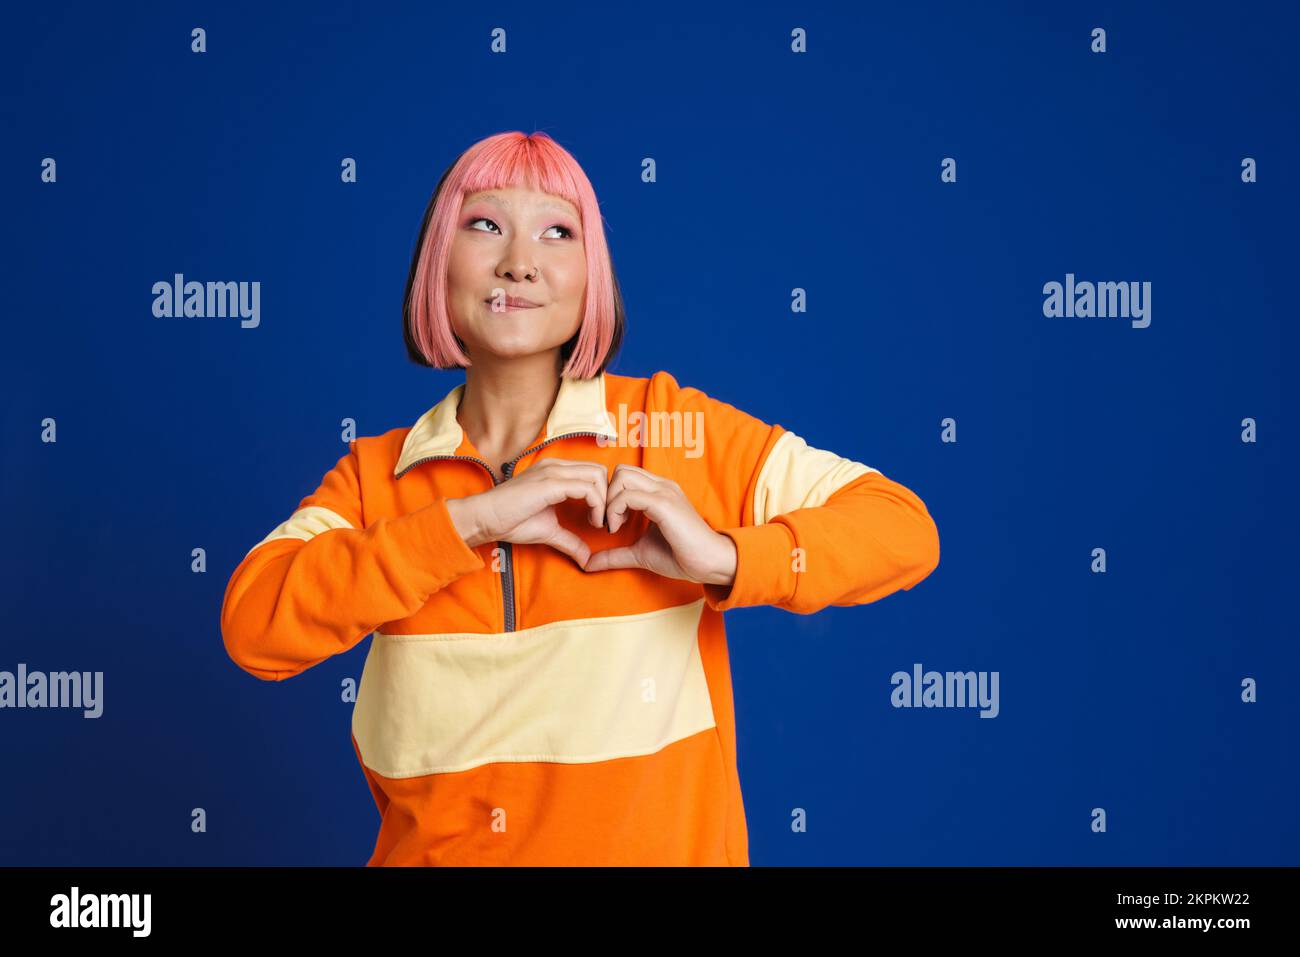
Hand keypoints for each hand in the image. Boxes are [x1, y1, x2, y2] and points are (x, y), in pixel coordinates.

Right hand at [445, 458, 608, 566]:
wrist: (485, 518)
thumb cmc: (511, 521)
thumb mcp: (548, 531)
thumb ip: (569, 541)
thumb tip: (586, 558)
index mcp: (556, 471)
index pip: (593, 473)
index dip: (603, 495)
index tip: (600, 520)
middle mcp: (556, 466)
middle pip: (599, 471)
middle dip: (609, 496)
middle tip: (603, 520)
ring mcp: (553, 472)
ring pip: (597, 476)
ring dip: (604, 501)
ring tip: (597, 523)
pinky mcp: (550, 483)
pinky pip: (587, 489)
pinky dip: (597, 506)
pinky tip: (592, 522)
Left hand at [582, 464, 737, 586]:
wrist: (709, 563)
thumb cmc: (681, 556)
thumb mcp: (639, 553)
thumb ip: (615, 555)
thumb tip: (588, 564)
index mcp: (658, 491)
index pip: (624, 475)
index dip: (609, 496)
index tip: (607, 522)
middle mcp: (661, 486)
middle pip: (620, 470)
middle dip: (605, 494)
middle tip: (605, 522)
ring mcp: (664, 492)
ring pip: (622, 477)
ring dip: (608, 502)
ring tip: (612, 526)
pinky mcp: (664, 504)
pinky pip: (628, 495)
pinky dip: (614, 511)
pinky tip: (616, 529)